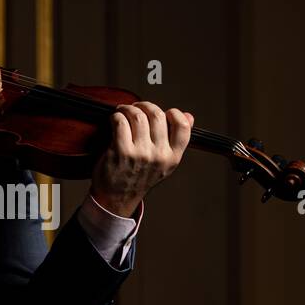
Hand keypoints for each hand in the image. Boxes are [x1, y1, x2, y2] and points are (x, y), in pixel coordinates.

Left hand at [90, 102, 192, 216]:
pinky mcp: (121, 152)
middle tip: (137, 107)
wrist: (118, 198)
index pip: (183, 126)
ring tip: (124, 111)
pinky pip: (120, 122)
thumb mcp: (164, 163)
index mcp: (173, 157)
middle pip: (157, 115)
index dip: (174, 113)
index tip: (164, 112)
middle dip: (145, 106)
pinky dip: (117, 116)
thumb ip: (177, 139)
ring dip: (128, 109)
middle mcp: (159, 156)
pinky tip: (115, 119)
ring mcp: (140, 154)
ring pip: (138, 116)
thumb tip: (189, 116)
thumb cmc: (139, 177)